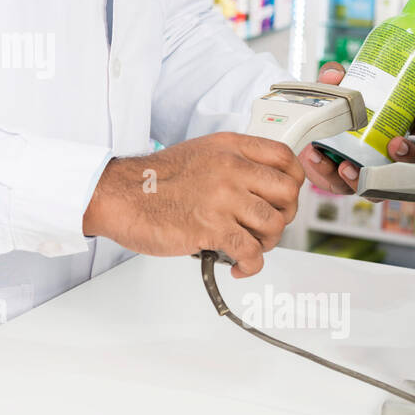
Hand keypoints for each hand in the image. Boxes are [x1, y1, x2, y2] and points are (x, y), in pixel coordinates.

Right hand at [82, 132, 305, 278]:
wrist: (119, 196)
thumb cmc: (153, 181)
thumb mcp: (199, 155)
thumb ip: (231, 164)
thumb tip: (260, 189)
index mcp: (228, 147)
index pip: (283, 157)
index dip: (294, 179)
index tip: (288, 195)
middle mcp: (230, 168)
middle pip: (287, 193)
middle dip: (284, 215)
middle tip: (267, 226)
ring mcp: (222, 197)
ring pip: (273, 225)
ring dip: (266, 243)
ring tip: (248, 247)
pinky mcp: (211, 227)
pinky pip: (251, 252)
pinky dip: (250, 265)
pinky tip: (238, 266)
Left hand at [300, 61, 414, 193]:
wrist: (304, 132)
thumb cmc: (331, 110)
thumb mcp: (333, 89)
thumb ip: (333, 78)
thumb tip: (335, 74)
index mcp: (396, 124)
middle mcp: (389, 150)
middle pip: (414, 159)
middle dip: (409, 153)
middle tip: (396, 144)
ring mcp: (371, 169)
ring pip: (385, 183)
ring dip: (371, 177)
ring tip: (350, 166)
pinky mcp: (347, 182)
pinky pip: (343, 185)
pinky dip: (330, 172)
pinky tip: (319, 158)